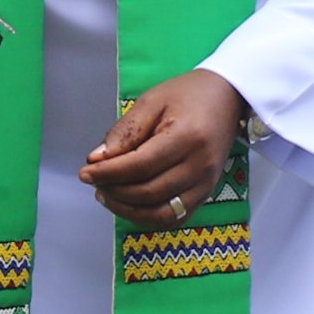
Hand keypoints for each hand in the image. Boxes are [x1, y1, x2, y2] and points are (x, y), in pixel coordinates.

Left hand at [80, 69, 250, 224]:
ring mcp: (206, 184)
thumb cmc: (188, 95)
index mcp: (187, 137)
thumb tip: (96, 160)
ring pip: (161, 214)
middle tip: (94, 181)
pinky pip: (174, 219)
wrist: (228, 98)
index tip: (85, 172)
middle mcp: (200, 166)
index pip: (140, 166)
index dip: (108, 173)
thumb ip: (124, 132)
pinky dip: (147, 218)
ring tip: (107, 195)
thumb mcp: (152, 101)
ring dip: (127, 210)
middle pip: (149, 192)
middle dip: (114, 192)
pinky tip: (129, 205)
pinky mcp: (206, 194)